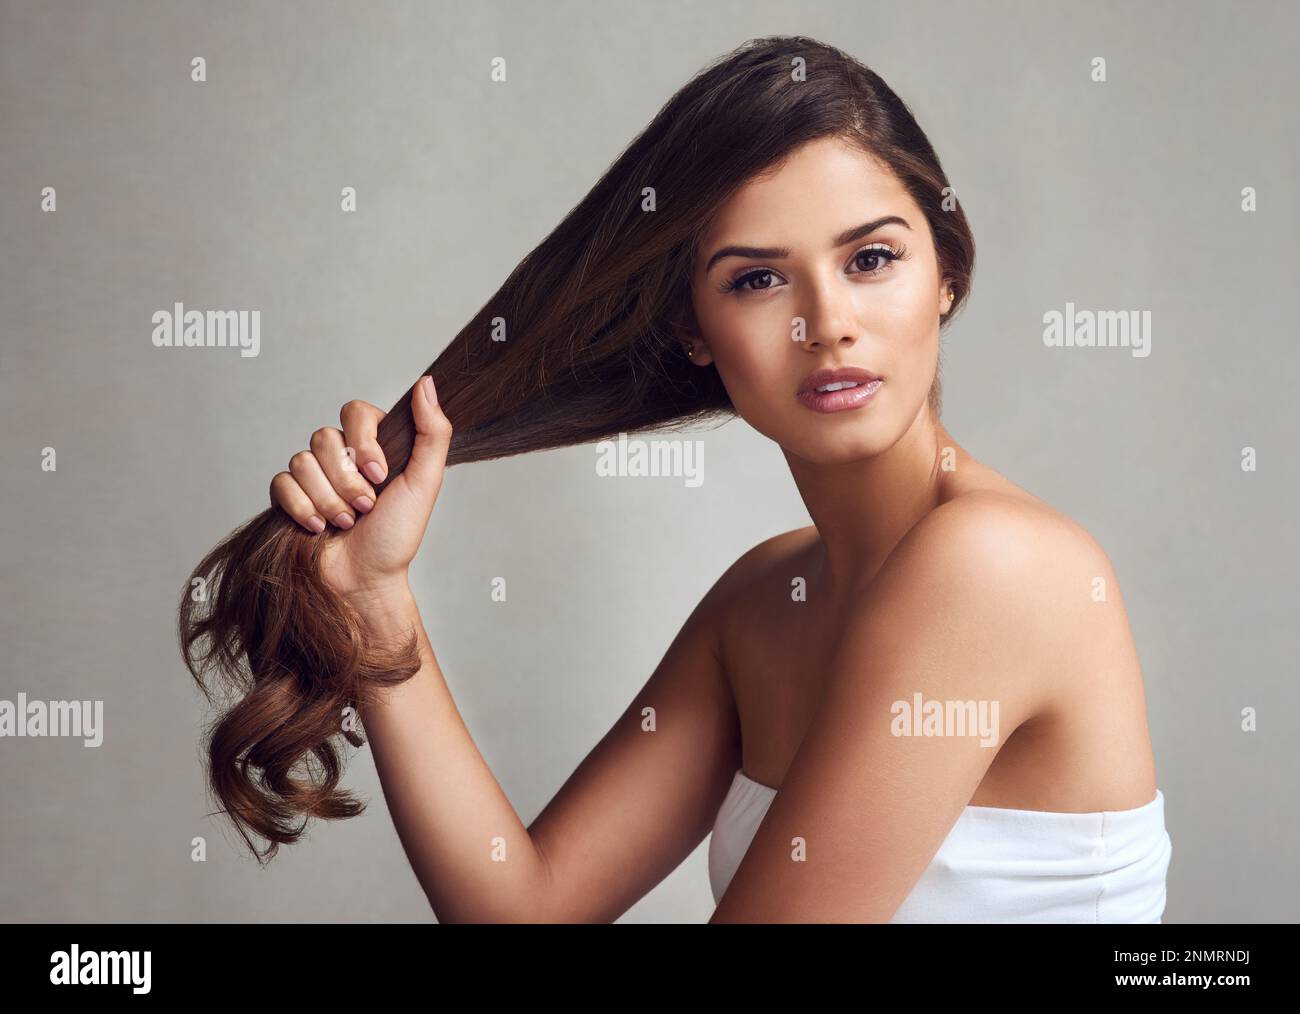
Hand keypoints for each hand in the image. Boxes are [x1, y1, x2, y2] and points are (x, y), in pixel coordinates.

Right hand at [268, 376, 451, 598]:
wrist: (366, 580)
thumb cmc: (398, 535)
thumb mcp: (425, 483)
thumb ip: (432, 432)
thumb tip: (426, 383)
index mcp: (374, 445)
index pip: (355, 412)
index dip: (363, 442)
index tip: (379, 475)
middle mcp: (341, 455)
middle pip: (324, 437)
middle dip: (346, 481)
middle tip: (366, 508)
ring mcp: (313, 475)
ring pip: (301, 461)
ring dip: (329, 500)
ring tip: (346, 523)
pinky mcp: (289, 496)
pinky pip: (280, 482)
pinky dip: (302, 508)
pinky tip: (318, 528)